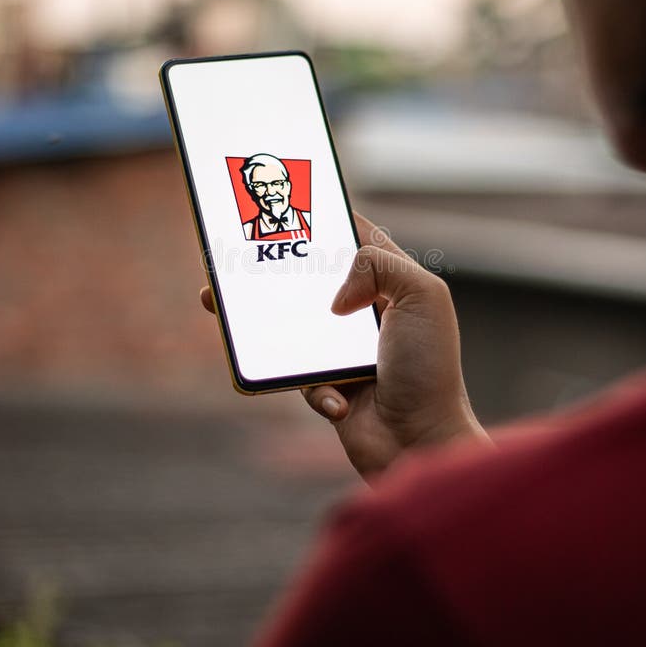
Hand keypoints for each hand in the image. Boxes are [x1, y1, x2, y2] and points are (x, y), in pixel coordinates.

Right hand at [200, 213, 488, 480]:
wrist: (421, 442)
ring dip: (256, 317)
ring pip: (289, 324)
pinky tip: (338, 399)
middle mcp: (365, 311)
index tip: (288, 203)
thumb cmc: (429, 369)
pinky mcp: (326, 383)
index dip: (323, 220)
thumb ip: (380, 265)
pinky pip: (297, 375)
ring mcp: (343, 349)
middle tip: (234, 252)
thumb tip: (336, 294)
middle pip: (308, 278)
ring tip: (216, 302)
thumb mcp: (423, 296)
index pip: (353, 238)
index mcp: (391, 282)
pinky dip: (314, 387)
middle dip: (273, 266)